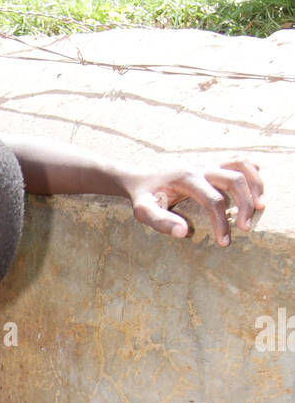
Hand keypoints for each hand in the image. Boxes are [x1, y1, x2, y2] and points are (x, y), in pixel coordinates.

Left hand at [127, 158, 264, 245]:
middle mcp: (200, 165)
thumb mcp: (143, 211)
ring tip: (260, 206)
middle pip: (234, 179)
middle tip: (245, 227)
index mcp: (186, 178)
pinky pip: (238, 159)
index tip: (225, 242)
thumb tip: (183, 232)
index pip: (213, 200)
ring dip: (255, 184)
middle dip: (245, 204)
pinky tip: (254, 188)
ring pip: (242, 164)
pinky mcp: (212, 160)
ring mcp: (208, 159)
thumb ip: (160, 222)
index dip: (222, 222)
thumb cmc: (144, 197)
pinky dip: (251, 170)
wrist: (142, 177)